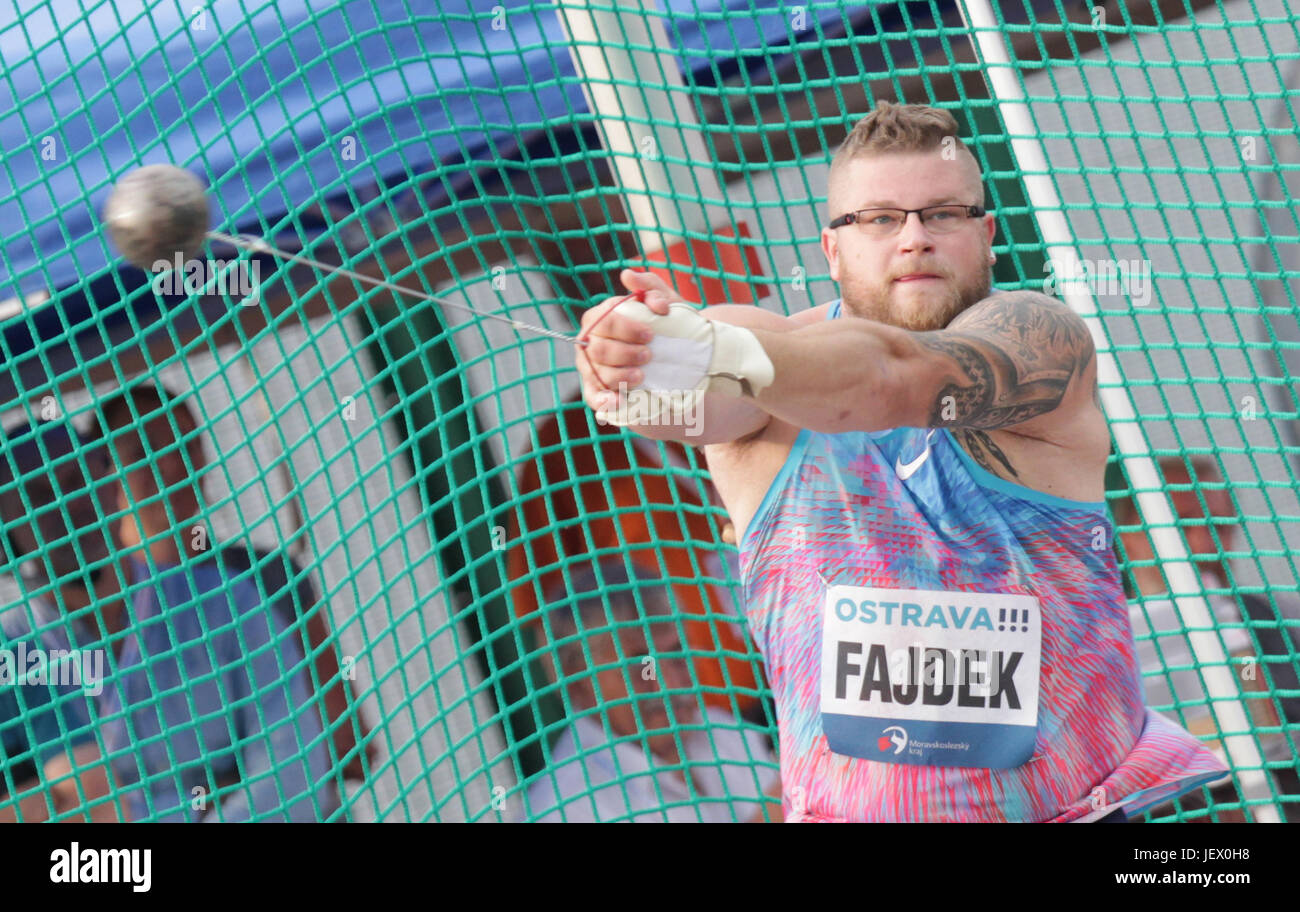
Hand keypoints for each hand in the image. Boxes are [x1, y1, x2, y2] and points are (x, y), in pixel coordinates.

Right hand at [577, 270, 676, 411]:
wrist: (674, 358)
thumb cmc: (664, 326)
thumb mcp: (664, 303)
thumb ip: (650, 287)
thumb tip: (628, 276)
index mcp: (600, 317)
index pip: (604, 320)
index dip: (626, 328)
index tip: (650, 335)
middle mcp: (589, 342)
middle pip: (599, 349)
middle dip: (624, 353)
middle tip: (649, 356)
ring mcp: (590, 368)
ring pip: (597, 374)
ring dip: (619, 376)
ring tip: (642, 376)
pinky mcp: (596, 390)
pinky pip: (593, 398)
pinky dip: (605, 401)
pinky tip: (619, 401)